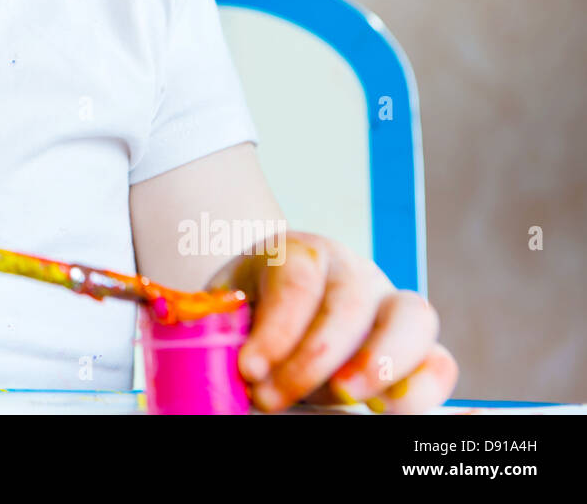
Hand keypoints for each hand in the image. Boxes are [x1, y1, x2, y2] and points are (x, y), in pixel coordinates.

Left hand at [207, 232, 457, 412]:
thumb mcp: (226, 310)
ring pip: (412, 319)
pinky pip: (440, 362)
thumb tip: (227, 369)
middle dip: (313, 356)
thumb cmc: (249, 310)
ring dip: (381, 363)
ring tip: (344, 397)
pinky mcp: (417, 344)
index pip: (294, 281)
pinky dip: (422, 389)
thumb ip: (224, 330)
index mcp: (298, 252)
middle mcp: (350, 271)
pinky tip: (387, 412)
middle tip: (272, 396)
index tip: (248, 369)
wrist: (275, 301)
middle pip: (349, 301)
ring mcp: (389, 303)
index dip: (275, 327)